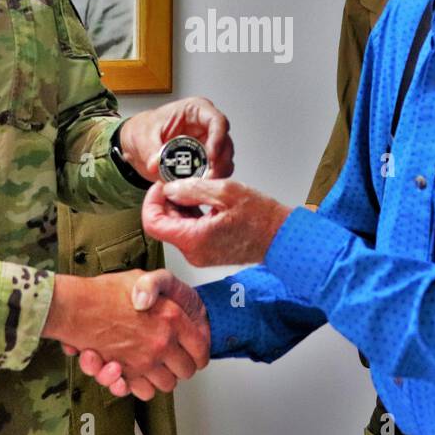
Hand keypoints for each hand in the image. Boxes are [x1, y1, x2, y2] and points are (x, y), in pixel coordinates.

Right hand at [63, 269, 210, 399]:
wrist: (76, 307)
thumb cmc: (105, 291)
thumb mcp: (141, 276)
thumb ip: (160, 286)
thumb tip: (170, 302)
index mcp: (173, 318)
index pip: (201, 348)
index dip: (199, 352)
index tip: (195, 353)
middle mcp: (162, 343)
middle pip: (186, 371)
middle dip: (182, 367)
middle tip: (175, 359)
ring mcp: (144, 361)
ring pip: (167, 384)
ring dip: (162, 378)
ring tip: (155, 366)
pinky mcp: (126, 374)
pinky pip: (144, 391)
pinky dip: (141, 387)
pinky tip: (138, 374)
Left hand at [116, 97, 233, 182]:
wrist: (138, 144)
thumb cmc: (144, 129)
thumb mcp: (143, 136)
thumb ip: (150, 150)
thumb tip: (155, 164)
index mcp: (195, 111)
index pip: (217, 121)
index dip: (218, 139)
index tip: (211, 157)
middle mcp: (206, 127)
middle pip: (225, 144)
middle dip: (219, 163)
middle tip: (209, 177)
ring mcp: (208, 145)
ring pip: (224, 161)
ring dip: (216, 175)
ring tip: (202, 186)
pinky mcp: (205, 162)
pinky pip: (214, 173)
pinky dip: (209, 183)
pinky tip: (199, 190)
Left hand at [141, 178, 292, 266]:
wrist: (282, 237)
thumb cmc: (262, 217)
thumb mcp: (226, 192)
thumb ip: (192, 189)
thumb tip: (170, 189)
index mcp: (194, 239)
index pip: (153, 223)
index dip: (151, 200)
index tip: (162, 185)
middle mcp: (193, 252)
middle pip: (163, 224)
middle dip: (167, 200)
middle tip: (182, 181)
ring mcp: (200, 254)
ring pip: (176, 227)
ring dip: (180, 206)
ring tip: (198, 188)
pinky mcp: (207, 251)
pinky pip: (189, 232)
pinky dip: (191, 214)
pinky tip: (205, 200)